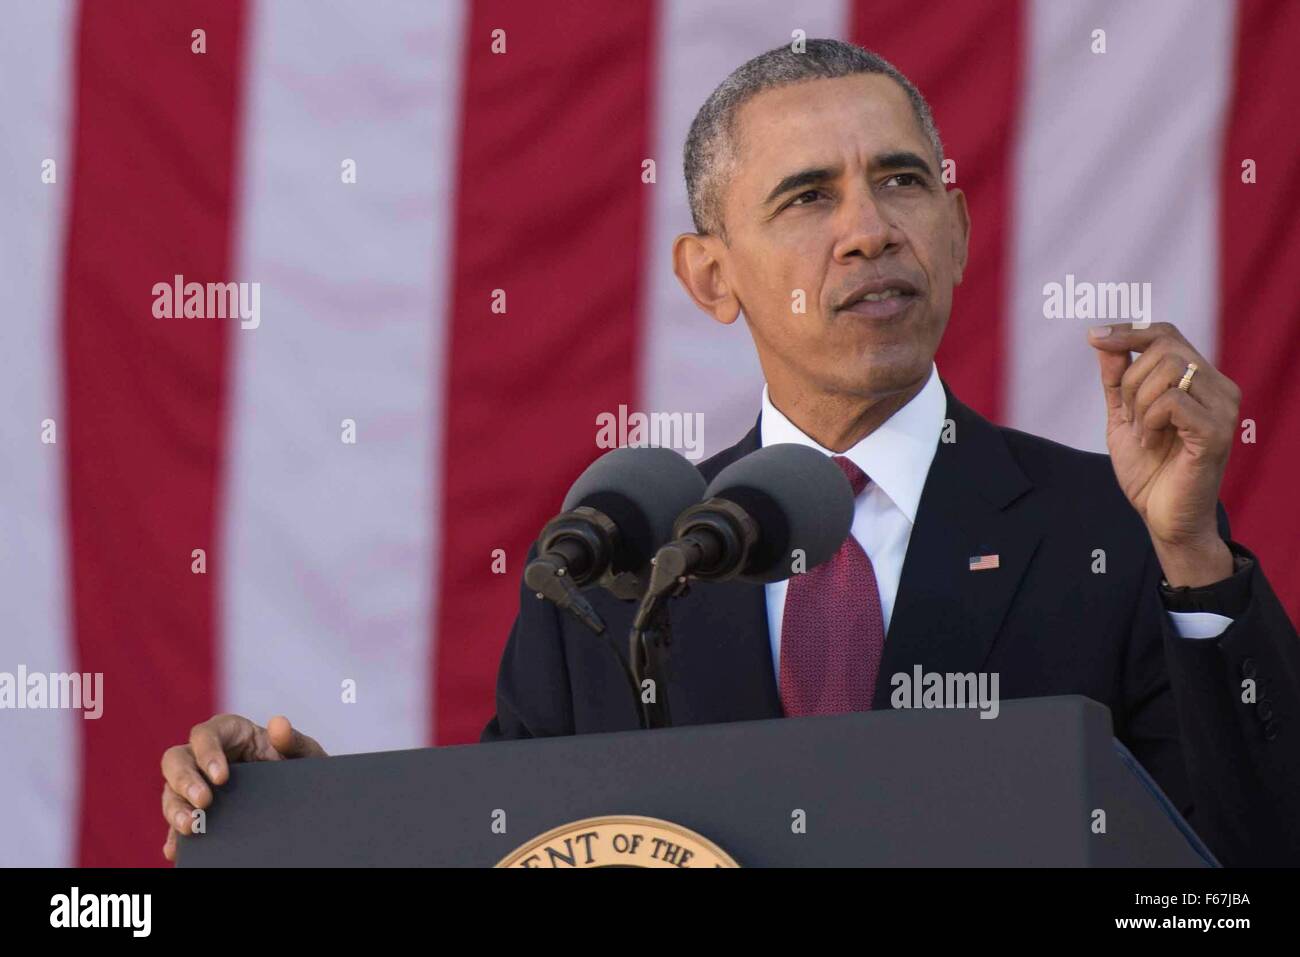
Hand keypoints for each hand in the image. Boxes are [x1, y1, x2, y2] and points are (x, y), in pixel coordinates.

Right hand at [160, 713, 325, 862]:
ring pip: (172, 790)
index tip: (222, 777)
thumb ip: (293, 740)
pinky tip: (176, 849)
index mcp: (228, 732)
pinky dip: (174, 834)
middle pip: (177, 759)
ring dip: (175, 809)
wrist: (301, 795)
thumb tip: (278, 724)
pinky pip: (177, 818)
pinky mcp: (194, 807)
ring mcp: (196, 781)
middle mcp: (205, 754)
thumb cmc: (298, 765)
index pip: (205, 735)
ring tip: (191, 827)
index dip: (207, 753)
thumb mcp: (303, 753)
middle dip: (185, 781)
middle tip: (203, 802)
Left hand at [1088, 322, 1237, 586]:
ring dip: (1139, 402)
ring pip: (1169, 370)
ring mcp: (1222, 408)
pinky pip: (1172, 401)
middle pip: (1163, 348)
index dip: (1128, 331)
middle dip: (1130, 381)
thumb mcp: (1122, 416)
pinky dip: (1149, 419)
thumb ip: (1115, 378)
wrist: (1162, 516)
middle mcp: (1218, 387)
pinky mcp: (1217, 431)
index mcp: (1199, 380)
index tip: (1093, 337)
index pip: (1165, 334)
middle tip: (1130, 418)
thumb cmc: (1148, 469)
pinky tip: (1152, 442)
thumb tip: (1102, 339)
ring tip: (1144, 433)